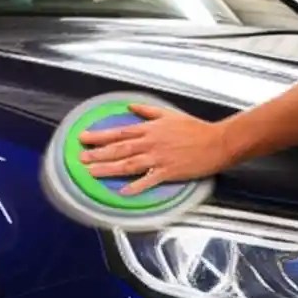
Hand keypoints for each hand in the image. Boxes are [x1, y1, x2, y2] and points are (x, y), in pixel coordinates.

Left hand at [78, 103, 229, 195]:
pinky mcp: (169, 171)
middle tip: (80, 158)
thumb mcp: (169, 113)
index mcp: (150, 129)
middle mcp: (151, 143)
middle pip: (119, 149)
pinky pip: (149, 180)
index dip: (99, 136)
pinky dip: (136, 186)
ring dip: (109, 169)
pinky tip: (122, 191)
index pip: (119, 132)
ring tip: (91, 172)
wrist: (217, 141)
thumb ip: (147, 111)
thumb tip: (130, 106)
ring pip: (129, 164)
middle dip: (98, 154)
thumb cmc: (194, 128)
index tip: (83, 138)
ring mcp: (159, 158)